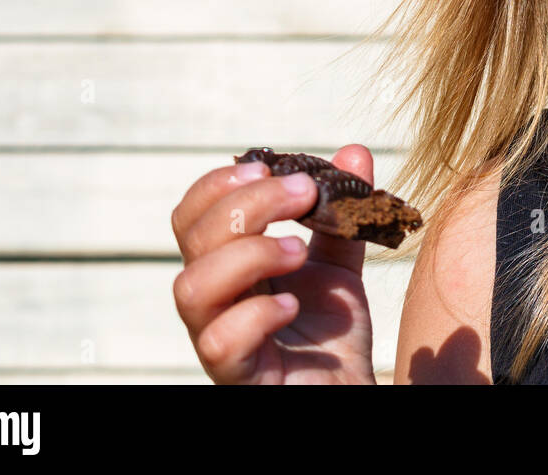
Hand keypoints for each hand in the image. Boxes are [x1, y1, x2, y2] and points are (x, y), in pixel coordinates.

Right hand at [171, 145, 379, 383]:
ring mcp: (218, 338)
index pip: (192, 216)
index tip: (270, 167)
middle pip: (193, 238)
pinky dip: (255, 313)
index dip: (220, 185)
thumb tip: (355, 152)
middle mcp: (213, 300)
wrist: (345, 394)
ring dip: (247, 254)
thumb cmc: (329, 336)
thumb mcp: (339, 265)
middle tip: (303, 194)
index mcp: (226, 267)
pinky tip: (292, 305)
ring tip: (297, 251)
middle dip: (249, 204)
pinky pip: (219, 341)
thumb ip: (342, 215)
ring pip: (191, 287)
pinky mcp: (238, 375)